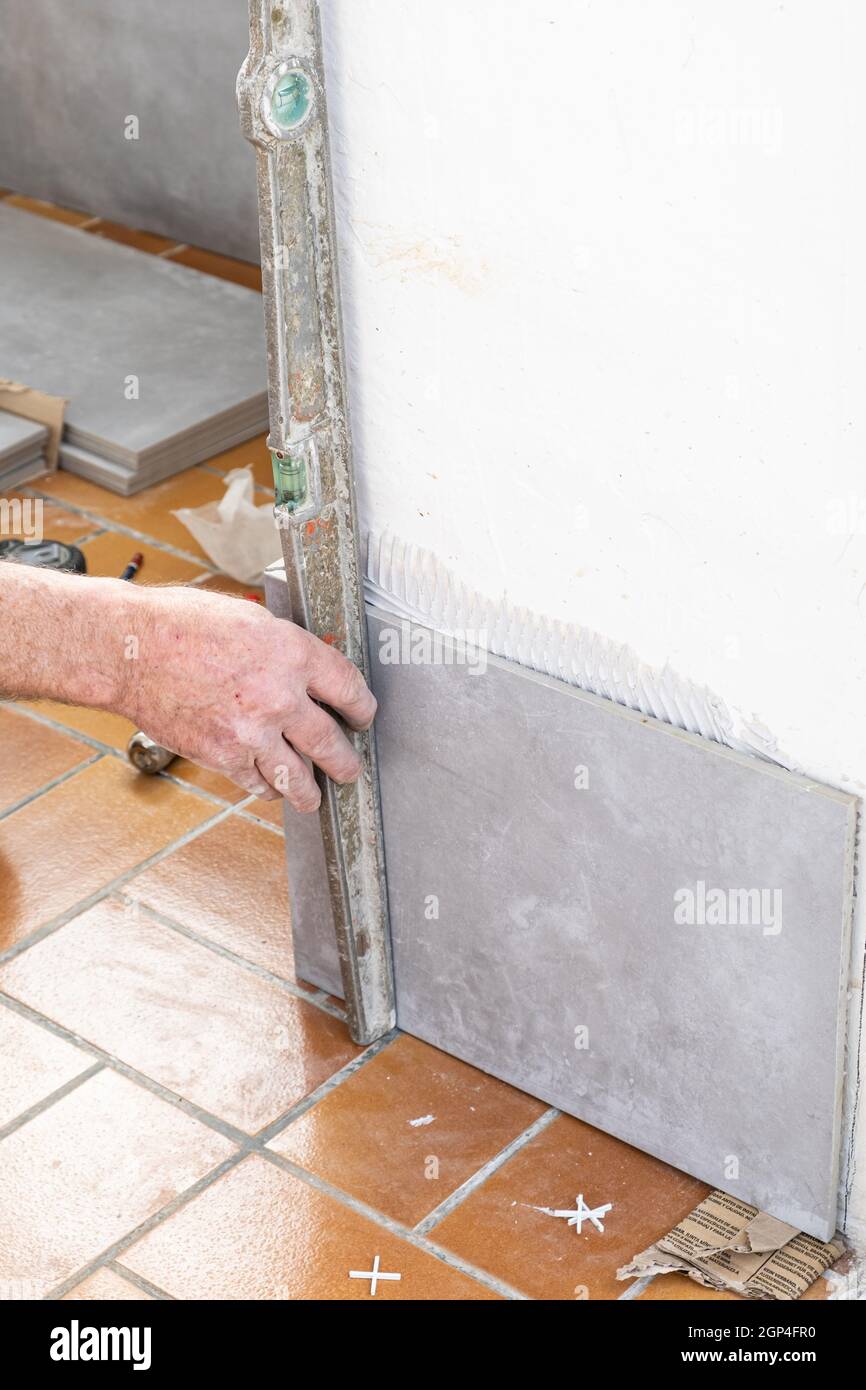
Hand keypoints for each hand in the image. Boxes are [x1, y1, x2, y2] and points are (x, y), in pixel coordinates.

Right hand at [121, 585, 374, 811]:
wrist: (131, 651)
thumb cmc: (183, 624)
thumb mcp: (251, 620)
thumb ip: (286, 650)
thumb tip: (310, 674)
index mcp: (293, 654)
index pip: (349, 689)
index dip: (362, 708)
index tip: (363, 717)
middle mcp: (280, 696)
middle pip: (332, 743)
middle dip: (346, 762)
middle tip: (350, 769)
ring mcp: (252, 732)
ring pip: (299, 776)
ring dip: (312, 789)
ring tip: (316, 795)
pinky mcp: (224, 756)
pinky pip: (258, 783)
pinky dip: (268, 788)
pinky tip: (273, 788)